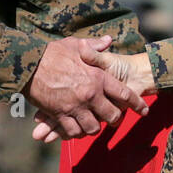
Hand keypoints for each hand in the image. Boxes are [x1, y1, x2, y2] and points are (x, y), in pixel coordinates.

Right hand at [25, 36, 147, 138]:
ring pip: (93, 127)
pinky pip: (73, 130)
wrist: (29, 63)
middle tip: (115, 120)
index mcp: (98, 77)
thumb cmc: (52, 53)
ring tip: (95, 126)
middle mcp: (90, 94)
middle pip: (111, 116)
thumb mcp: (76, 45)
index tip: (143, 110)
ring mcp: (76, 106)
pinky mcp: (60, 114)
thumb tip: (108, 40)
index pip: (124, 94)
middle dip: (115, 120)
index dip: (136, 104)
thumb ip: (94, 46)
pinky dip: (76, 132)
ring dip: (95, 128)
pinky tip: (77, 130)